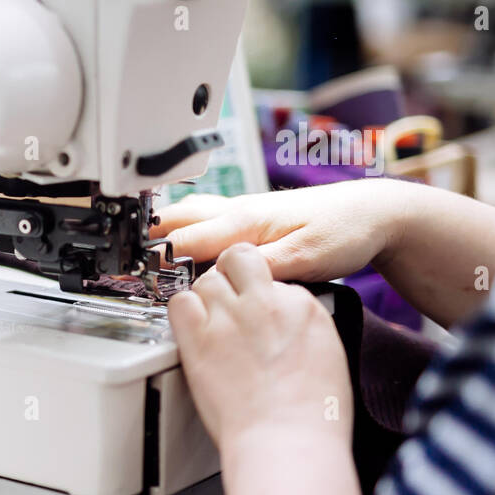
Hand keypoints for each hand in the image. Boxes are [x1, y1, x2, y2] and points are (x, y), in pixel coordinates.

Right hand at [152, 179, 410, 282]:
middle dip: (145, 235)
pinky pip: (204, 217)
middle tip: (121, 258)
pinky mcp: (250, 217)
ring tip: (136, 246)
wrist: (373, 213)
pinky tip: (180, 239)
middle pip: (176, 218)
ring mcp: (241, 211)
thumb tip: (226, 283)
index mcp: (243, 221)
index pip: (184, 241)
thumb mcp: (306, 258)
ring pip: (187, 213)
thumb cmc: (344, 230)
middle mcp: (236, 211)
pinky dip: (182, 226)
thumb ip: (263, 271)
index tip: (135, 277)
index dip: (157, 261)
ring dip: (160, 226)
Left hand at [168, 243, 352, 455]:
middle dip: (231, 274)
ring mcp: (229, 318)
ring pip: (205, 279)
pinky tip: (190, 328)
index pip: (273, 277)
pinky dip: (181, 311)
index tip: (255, 310)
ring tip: (210, 321)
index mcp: (303, 306)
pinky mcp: (198, 339)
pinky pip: (178, 303)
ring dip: (206, 295)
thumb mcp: (327, 356)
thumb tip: (283, 324)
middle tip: (227, 300)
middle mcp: (264, 303)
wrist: (286, 441)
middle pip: (238, 260)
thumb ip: (300, 327)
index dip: (259, 292)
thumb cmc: (311, 415)